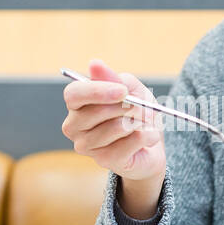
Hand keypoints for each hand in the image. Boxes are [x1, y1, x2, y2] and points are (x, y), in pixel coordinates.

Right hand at [61, 58, 166, 183]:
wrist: (149, 145)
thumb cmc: (136, 114)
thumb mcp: (132, 90)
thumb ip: (115, 79)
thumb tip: (94, 64)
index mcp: (77, 104)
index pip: (74, 94)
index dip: (98, 91)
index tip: (123, 91)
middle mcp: (75, 126)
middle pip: (96, 111)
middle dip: (127, 107)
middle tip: (144, 107)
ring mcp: (87, 146)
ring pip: (115, 128)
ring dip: (140, 121)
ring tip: (147, 122)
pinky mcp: (104, 160)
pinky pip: (129, 143)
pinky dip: (146, 136)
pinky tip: (149, 136)